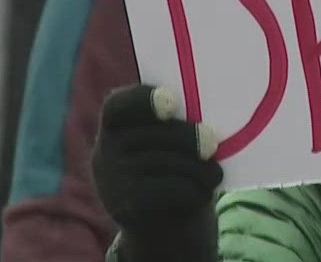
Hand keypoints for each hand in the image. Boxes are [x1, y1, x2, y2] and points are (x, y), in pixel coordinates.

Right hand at [92, 86, 221, 256]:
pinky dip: (194, 189)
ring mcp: (113, 180)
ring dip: (199, 168)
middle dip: (188, 138)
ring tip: (215, 173)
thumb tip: (204, 133)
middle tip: (212, 144)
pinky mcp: (127, 206)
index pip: (119, 105)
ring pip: (166, 163)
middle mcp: (105, 150)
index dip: (145, 100)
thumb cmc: (166, 161)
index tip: (171, 104)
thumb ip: (173, 125)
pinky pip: (169, 189)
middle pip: (153, 135)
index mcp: (114, 122)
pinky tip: (206, 192)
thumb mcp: (162, 139)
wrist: (155, 219)